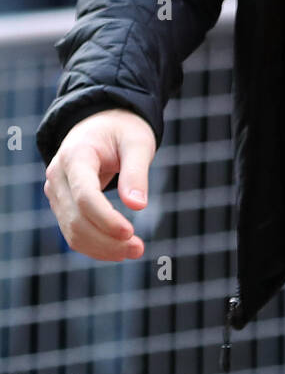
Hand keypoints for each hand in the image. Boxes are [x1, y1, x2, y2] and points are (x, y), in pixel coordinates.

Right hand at [43, 108, 156, 260]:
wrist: (101, 123)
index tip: (130, 232)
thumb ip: (136, 172)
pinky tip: (118, 249)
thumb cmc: (122, 130)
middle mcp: (58, 175)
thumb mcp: (137, 142)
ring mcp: (56, 191)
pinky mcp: (61, 204)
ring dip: (102, 248)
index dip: (106, 218)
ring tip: (135, 250)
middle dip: (107, 240)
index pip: (85, 196)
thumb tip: (138, 206)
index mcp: (75, 155)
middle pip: (76, 219)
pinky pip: (73, 231)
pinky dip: (95, 244)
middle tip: (139, 249)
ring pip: (72, 231)